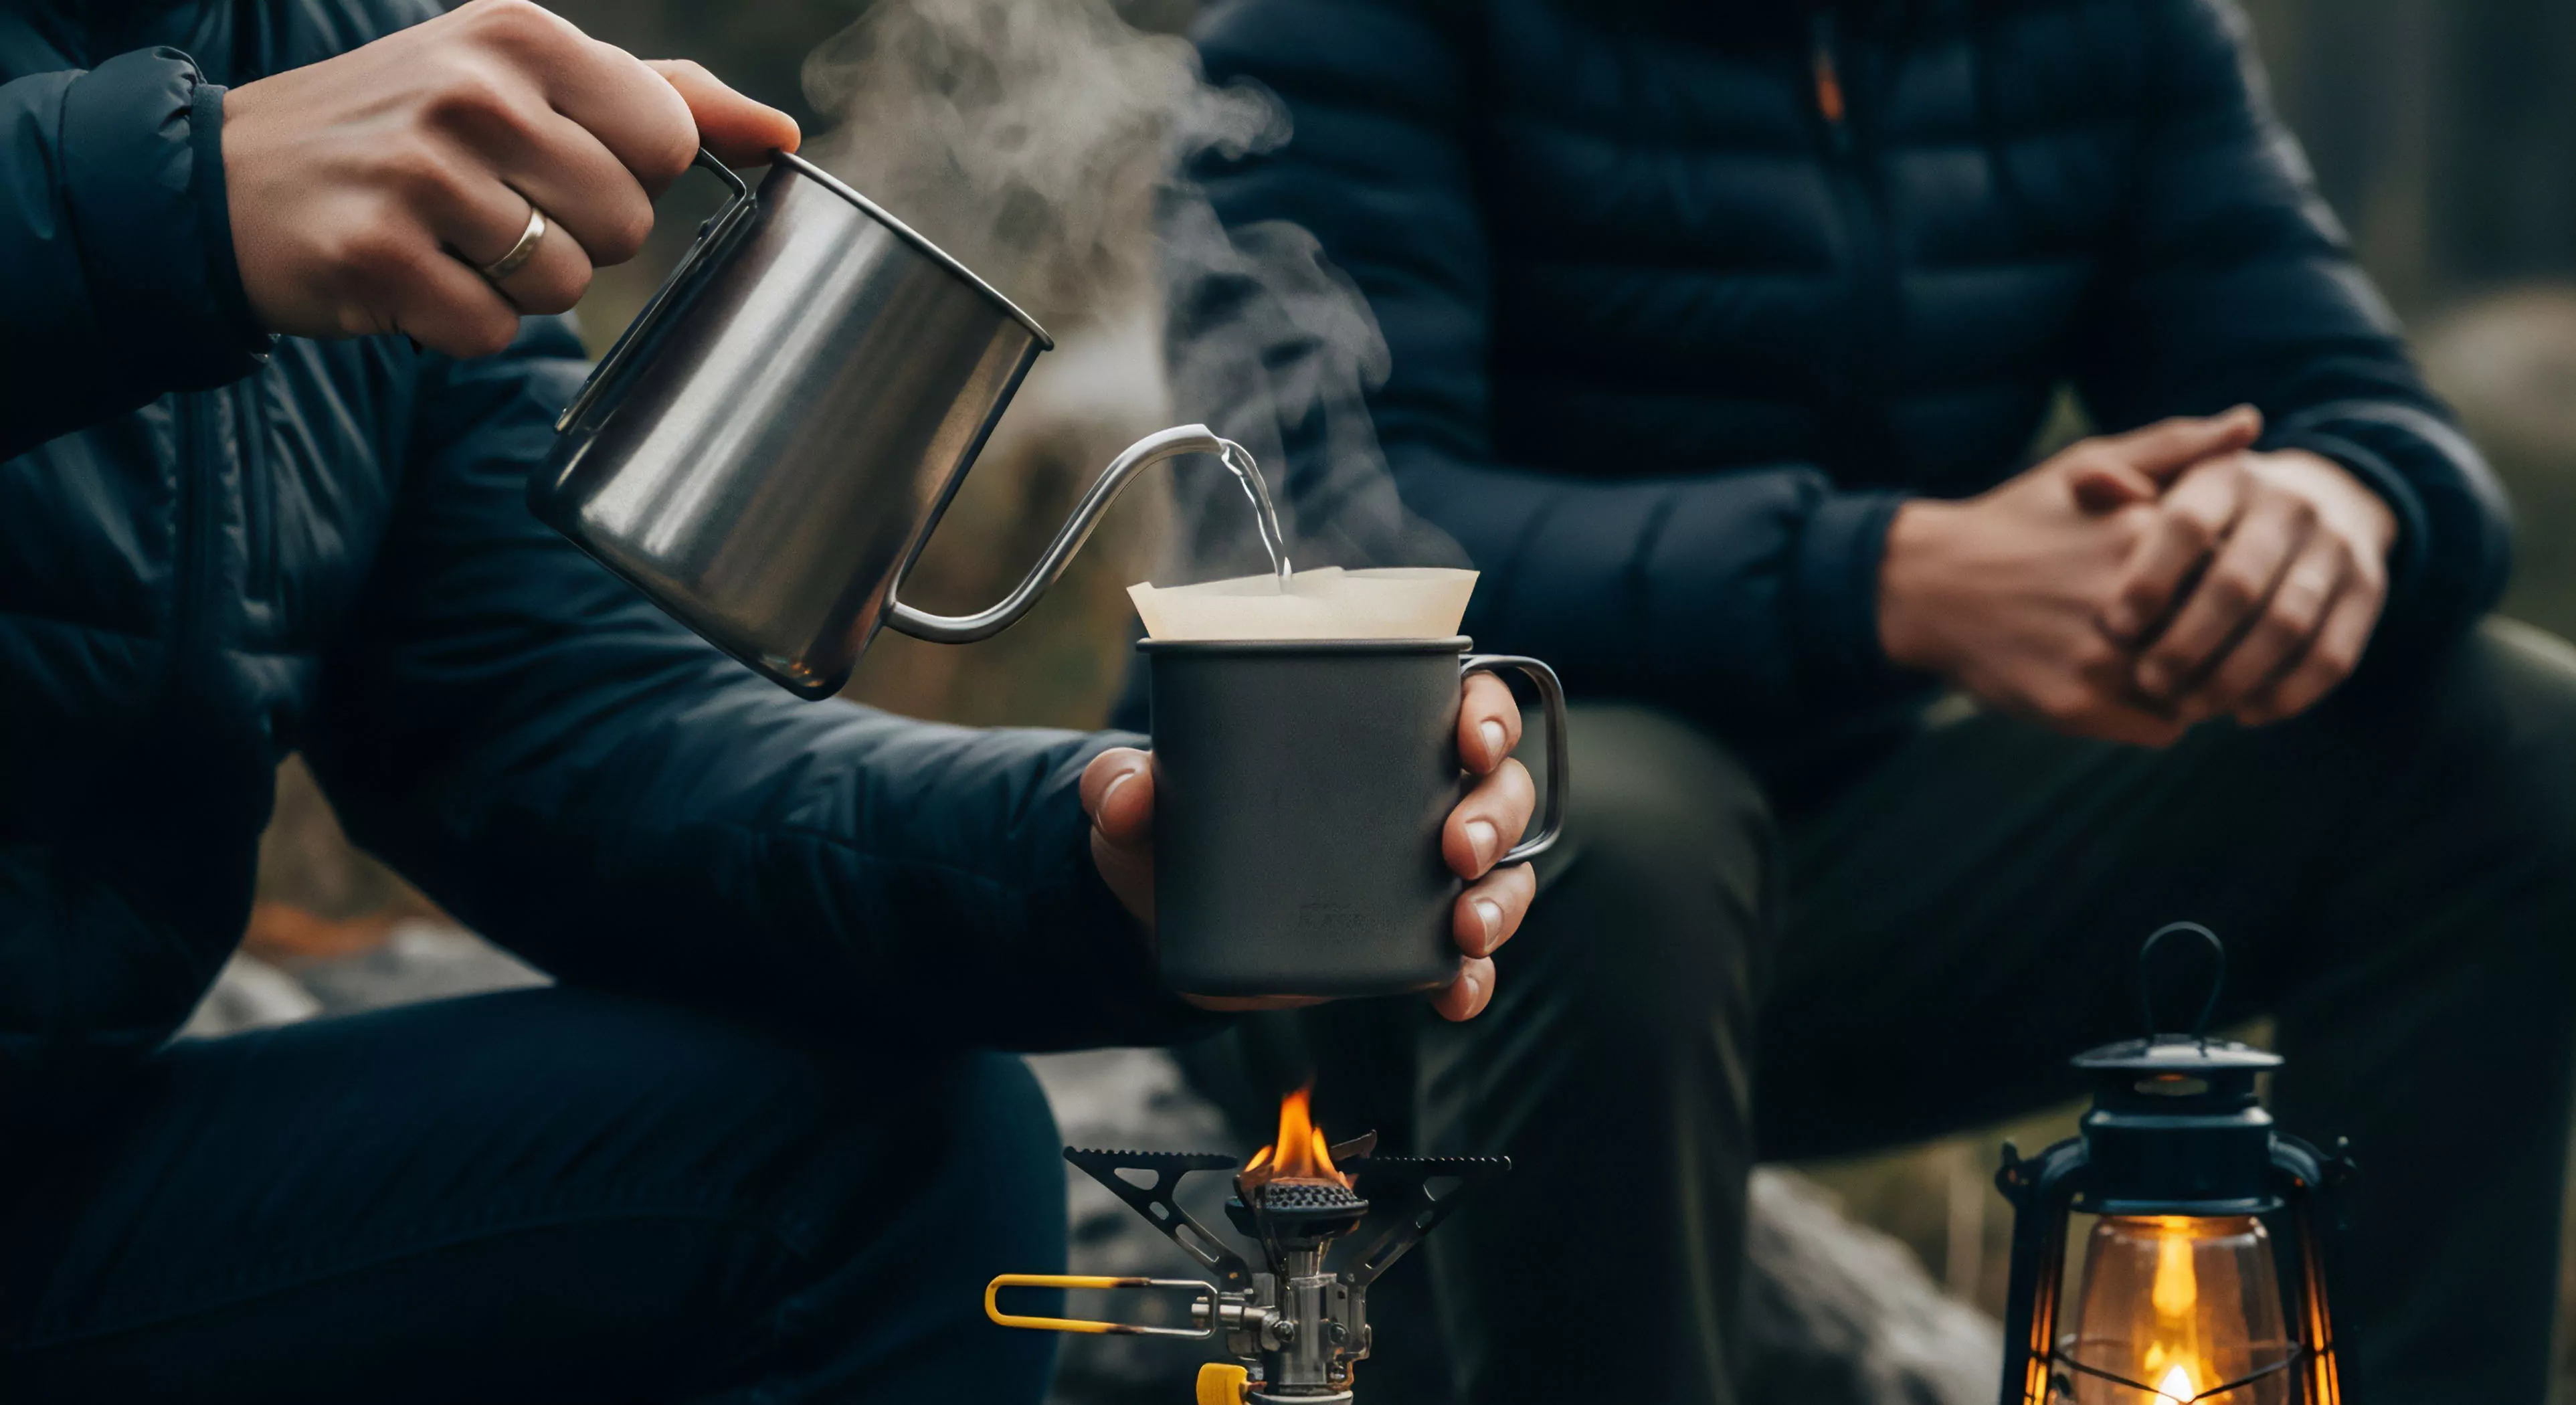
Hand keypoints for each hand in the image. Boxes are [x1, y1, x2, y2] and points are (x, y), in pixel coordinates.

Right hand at [221, 0, 798, 356]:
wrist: (228, 181)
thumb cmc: (406, 129)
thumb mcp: (523, 78)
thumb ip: (661, 98)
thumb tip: (782, 133)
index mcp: (522, 35)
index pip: (665, 141)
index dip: (624, 173)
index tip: (554, 158)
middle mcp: (474, 90)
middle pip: (626, 224)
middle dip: (572, 236)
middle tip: (488, 206)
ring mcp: (422, 173)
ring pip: (564, 285)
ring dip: (514, 284)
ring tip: (445, 238)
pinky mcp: (379, 256)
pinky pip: (491, 332)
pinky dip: (457, 324)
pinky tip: (408, 276)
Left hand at [1081, 672, 1539, 1021]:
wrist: (1159, 926)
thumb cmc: (1168, 833)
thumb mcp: (1139, 802)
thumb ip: (1122, 783)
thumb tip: (1124, 792)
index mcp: (1367, 733)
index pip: (1459, 700)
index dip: (1488, 712)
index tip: (1470, 740)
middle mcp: (1411, 794)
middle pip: (1498, 787)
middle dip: (1495, 814)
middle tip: (1456, 846)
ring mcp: (1415, 871)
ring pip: (1501, 871)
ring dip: (1501, 897)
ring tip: (1465, 927)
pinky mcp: (1404, 940)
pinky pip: (1466, 957)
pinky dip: (1473, 975)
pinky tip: (1456, 991)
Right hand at [1879, 411, 2264, 746]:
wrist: (1925, 584)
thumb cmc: (2019, 520)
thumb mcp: (2089, 463)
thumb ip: (2174, 446)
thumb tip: (2251, 423)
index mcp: (2143, 534)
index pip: (2243, 571)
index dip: (2233, 579)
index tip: (2206, 578)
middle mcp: (2127, 598)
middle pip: (2226, 634)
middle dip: (2219, 635)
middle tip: (2187, 627)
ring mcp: (2101, 659)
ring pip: (2203, 687)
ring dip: (2194, 680)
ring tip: (2159, 657)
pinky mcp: (2076, 708)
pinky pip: (2163, 727)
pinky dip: (2157, 714)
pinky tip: (2127, 687)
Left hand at [2102, 447, 2395, 725]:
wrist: (2319, 497)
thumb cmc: (2207, 506)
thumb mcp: (2162, 479)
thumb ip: (2118, 480)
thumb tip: (2086, 481)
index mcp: (2229, 475)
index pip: (2186, 526)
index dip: (2149, 580)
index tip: (2113, 627)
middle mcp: (2291, 504)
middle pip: (2237, 584)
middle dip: (2188, 642)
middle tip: (2147, 681)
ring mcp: (2337, 547)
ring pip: (2286, 624)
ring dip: (2234, 676)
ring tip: (2188, 707)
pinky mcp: (2368, 590)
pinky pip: (2332, 653)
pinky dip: (2288, 692)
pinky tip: (2244, 713)